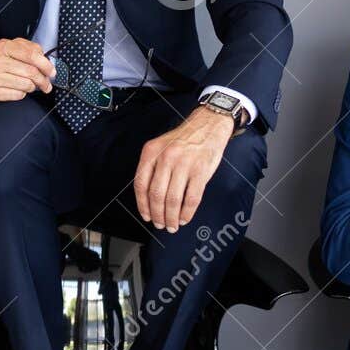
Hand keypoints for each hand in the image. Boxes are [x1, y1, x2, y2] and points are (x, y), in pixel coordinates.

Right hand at [0, 39, 54, 101]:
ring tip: (29, 86)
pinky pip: (17, 95)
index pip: (31, 55)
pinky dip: (22, 94)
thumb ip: (30, 50)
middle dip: (43, 80)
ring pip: (26, 85)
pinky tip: (17, 89)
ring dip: (32, 87)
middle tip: (47, 85)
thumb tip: (48, 62)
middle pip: (31, 72)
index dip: (45, 65)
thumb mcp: (11, 50)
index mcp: (3, 46)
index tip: (52, 72)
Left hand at [134, 107, 231, 231]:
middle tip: (160, 224)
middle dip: (157, 215)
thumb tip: (148, 199)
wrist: (208, 125)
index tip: (146, 216)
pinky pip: (191, 199)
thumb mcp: (161, 146)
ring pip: (173, 200)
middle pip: (156, 195)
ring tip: (172, 225)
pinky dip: (187, 213)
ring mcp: (184, 164)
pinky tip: (185, 218)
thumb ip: (153, 167)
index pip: (141, 184)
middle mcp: (166, 157)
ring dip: (171, 217)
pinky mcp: (200, 171)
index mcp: (151, 152)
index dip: (142, 205)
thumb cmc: (184, 139)